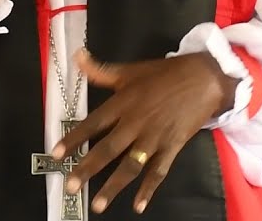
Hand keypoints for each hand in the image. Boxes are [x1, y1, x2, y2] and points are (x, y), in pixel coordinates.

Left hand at [54, 50, 238, 214]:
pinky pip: (159, 172)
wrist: (205, 78)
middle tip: (70, 186)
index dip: (74, 138)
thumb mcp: (131, 69)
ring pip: (130, 166)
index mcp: (124, 103)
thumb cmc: (165, 74)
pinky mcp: (172, 147)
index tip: (57, 153)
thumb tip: (76, 56)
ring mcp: (155, 138)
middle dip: (88, 168)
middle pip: (109, 149)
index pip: (94, 123)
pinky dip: (149, 189)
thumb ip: (101, 70)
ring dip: (113, 186)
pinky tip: (138, 205)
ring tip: (97, 205)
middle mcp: (136, 123)